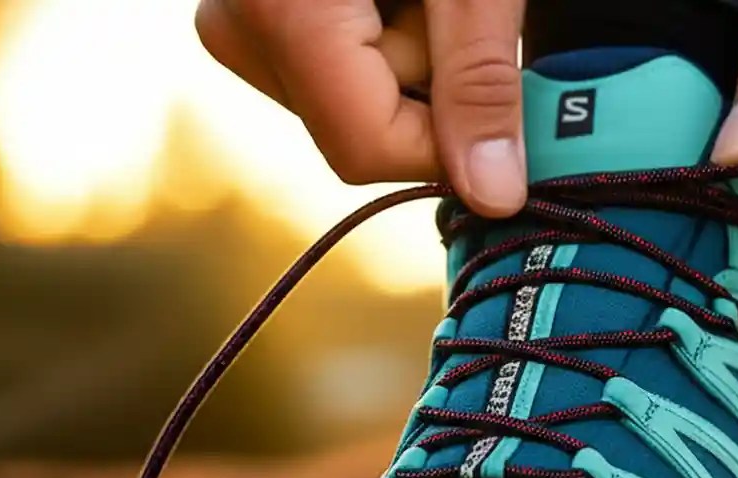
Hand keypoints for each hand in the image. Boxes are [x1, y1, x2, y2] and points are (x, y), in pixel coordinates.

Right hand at [196, 0, 527, 216]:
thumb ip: (479, 87)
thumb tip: (492, 198)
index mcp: (285, 16)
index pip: (370, 151)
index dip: (447, 145)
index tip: (499, 105)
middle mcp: (241, 31)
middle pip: (360, 131)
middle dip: (426, 87)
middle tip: (443, 9)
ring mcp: (239, 27)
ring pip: (347, 106)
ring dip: (406, 61)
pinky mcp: (253, 23)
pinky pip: (326, 72)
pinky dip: (376, 43)